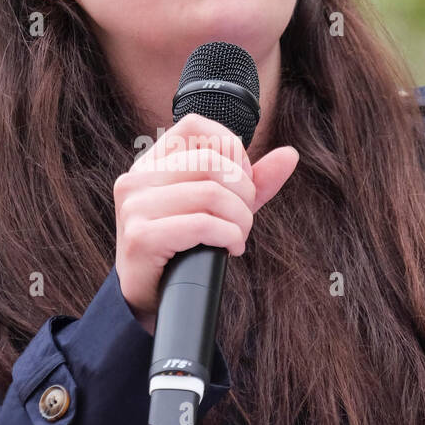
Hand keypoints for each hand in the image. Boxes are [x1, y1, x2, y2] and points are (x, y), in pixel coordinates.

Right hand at [113, 112, 298, 333]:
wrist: (150, 299)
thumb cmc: (184, 248)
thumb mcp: (221, 208)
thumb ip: (253, 181)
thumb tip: (290, 154)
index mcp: (152, 163)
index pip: (195, 125)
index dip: (231, 148)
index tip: (243, 181)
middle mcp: (137, 178)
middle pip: (211, 161)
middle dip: (244, 192)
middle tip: (244, 219)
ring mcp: (135, 206)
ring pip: (211, 193)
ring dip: (240, 220)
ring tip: (238, 237)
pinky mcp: (141, 236)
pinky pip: (202, 224)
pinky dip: (229, 237)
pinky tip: (229, 249)